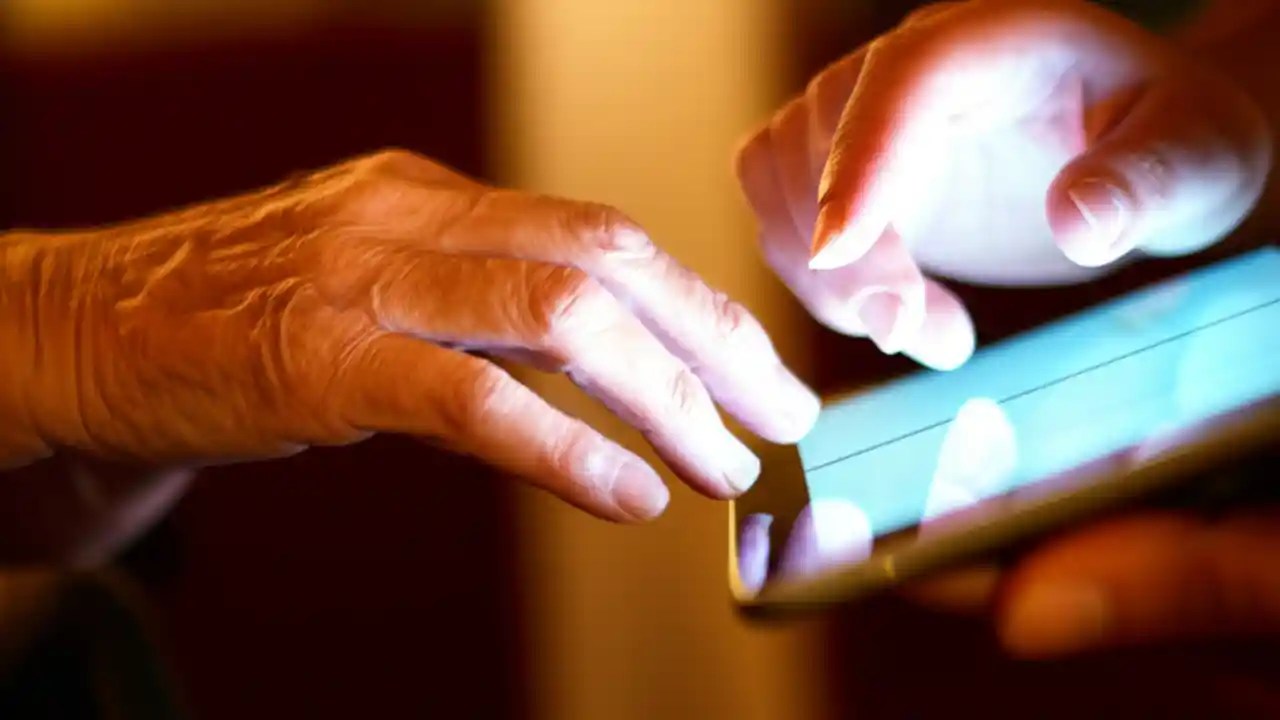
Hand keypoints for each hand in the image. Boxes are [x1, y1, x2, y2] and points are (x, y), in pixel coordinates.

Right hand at [0, 149, 818, 522]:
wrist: (82, 325)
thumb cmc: (233, 311)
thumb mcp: (370, 276)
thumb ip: (472, 300)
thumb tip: (595, 359)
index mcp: (432, 195)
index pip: (600, 233)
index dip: (698, 302)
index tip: (756, 366)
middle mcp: (411, 217)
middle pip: (607, 259)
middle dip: (714, 342)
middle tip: (779, 415)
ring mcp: (365, 281)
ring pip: (560, 318)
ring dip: (664, 397)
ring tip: (724, 467)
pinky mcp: (321, 360)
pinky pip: (474, 400)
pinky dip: (566, 450)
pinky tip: (627, 494)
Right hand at [735, 0, 1271, 369]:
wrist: (1136, 158)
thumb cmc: (1169, 142)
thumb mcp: (1195, 156)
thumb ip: (1143, 182)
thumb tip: (1079, 223)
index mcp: (997, 40)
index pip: (904, 76)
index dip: (860, 155)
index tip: (839, 246)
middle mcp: (914, 68)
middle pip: (817, 134)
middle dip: (847, 251)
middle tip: (914, 330)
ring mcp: (869, 118)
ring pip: (776, 178)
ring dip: (825, 275)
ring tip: (923, 330)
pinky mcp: (847, 173)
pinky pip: (781, 217)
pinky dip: (819, 282)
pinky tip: (901, 318)